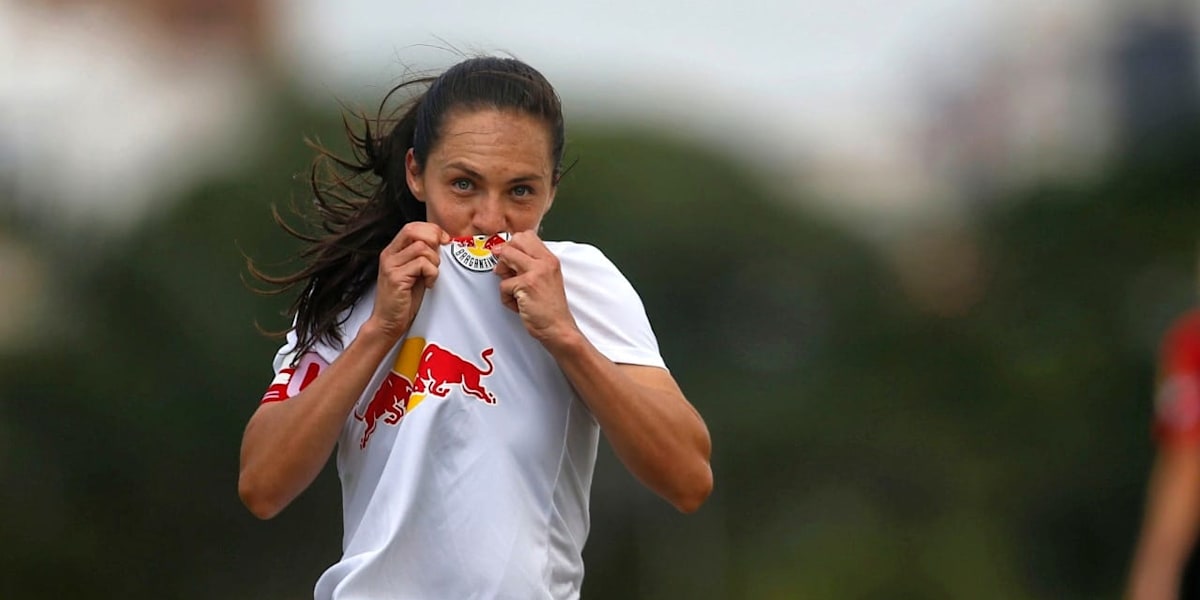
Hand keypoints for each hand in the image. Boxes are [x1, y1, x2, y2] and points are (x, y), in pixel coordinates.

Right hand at [368, 222, 448, 339]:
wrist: (388, 322)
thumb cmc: (403, 299)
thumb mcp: (415, 272)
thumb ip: (423, 256)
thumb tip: (441, 243)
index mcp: (393, 251)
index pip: (412, 227)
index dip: (432, 230)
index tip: (443, 241)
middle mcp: (389, 255)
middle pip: (414, 231)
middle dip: (433, 240)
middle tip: (438, 257)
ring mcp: (390, 266)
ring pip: (422, 248)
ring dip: (434, 262)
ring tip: (430, 275)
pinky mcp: (395, 277)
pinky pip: (422, 265)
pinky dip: (431, 274)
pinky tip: (427, 284)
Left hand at [492, 232, 580, 348]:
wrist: (558, 328)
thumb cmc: (550, 308)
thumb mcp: (546, 279)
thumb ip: (531, 265)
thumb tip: (506, 257)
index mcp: (550, 259)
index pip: (526, 235)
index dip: (513, 246)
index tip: (510, 258)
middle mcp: (544, 262)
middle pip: (514, 241)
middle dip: (504, 256)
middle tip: (507, 273)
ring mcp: (536, 272)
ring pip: (504, 257)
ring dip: (504, 277)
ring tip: (515, 291)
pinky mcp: (526, 285)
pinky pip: (503, 285)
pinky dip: (506, 298)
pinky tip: (518, 304)